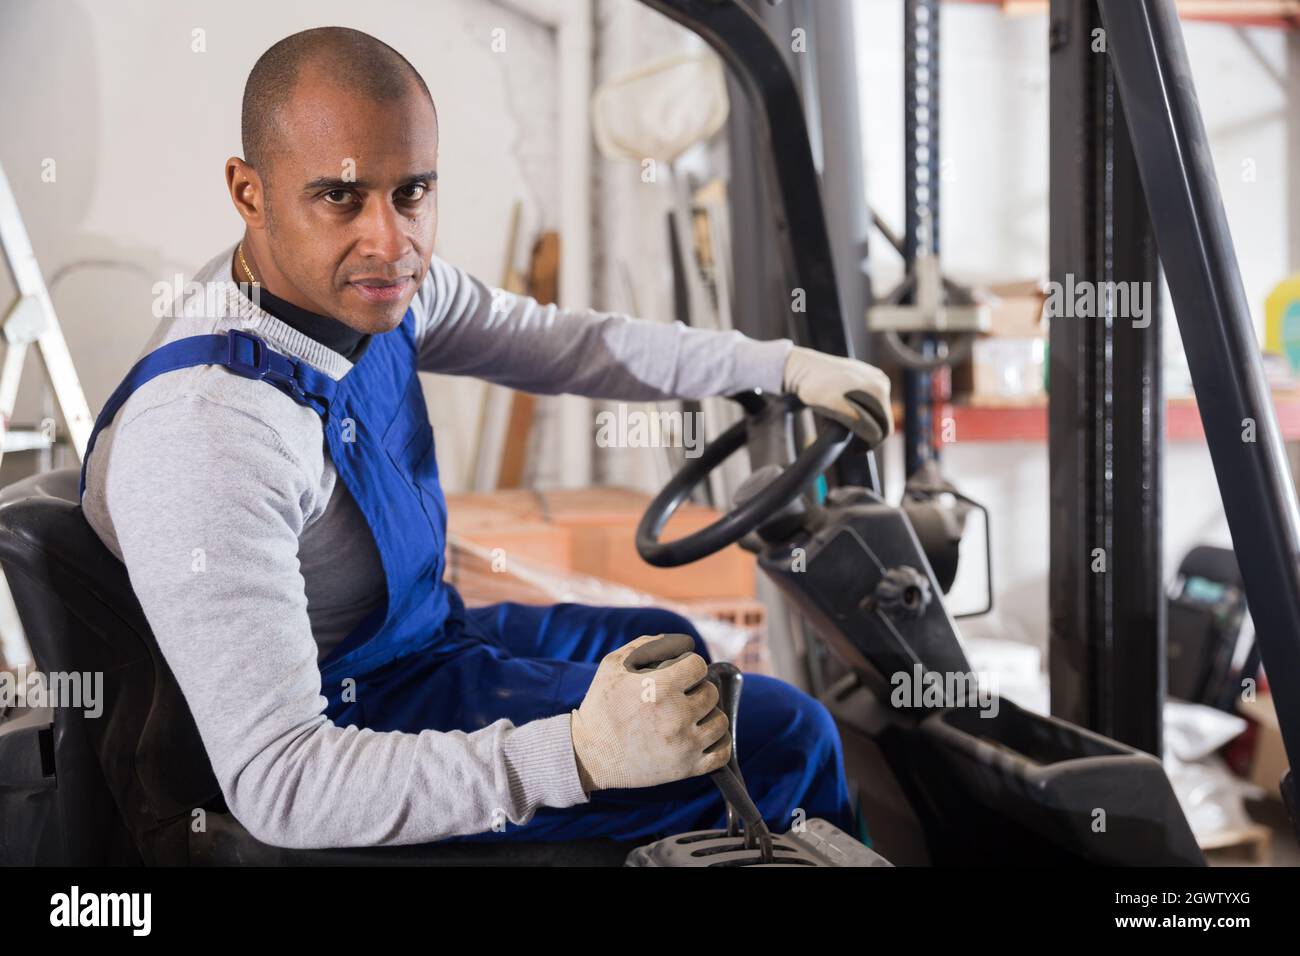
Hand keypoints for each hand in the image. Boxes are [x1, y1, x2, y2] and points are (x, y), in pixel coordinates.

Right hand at [570, 634, 730, 792]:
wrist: (590, 756)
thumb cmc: (601, 706)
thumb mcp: (613, 665)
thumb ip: (647, 645)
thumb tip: (681, 643)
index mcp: (659, 688)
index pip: (699, 666)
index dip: (689, 666)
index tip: (679, 673)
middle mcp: (675, 716)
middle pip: (711, 692)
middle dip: (697, 690)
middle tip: (681, 697)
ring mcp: (684, 745)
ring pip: (720, 721)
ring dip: (708, 716)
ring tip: (690, 717)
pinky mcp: (686, 769)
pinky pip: (721, 753)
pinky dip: (717, 743)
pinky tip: (701, 736)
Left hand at [783, 346, 892, 447]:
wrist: (801, 366)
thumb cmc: (814, 387)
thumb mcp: (833, 407)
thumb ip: (856, 421)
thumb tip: (876, 434)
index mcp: (878, 389)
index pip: (884, 428)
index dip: (871, 444)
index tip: (854, 450)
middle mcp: (882, 381)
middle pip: (882, 419)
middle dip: (868, 433)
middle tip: (848, 442)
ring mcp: (875, 377)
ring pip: (875, 411)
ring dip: (863, 422)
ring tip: (841, 423)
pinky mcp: (867, 376)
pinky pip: (869, 400)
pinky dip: (859, 410)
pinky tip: (842, 410)